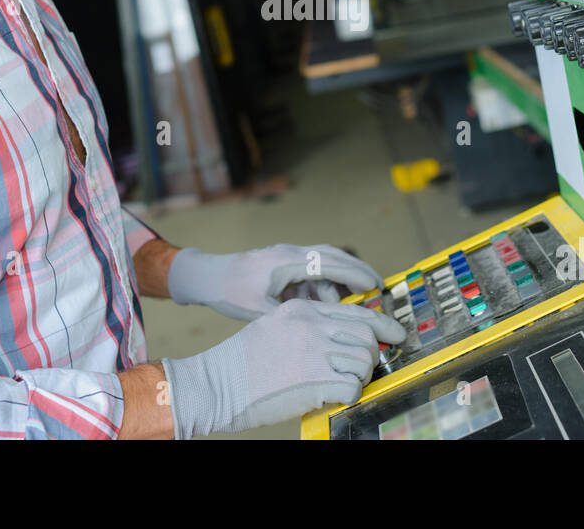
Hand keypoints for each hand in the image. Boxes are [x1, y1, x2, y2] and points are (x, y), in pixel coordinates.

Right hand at [162, 299, 405, 437]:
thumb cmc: (242, 362)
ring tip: (344, 383)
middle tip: (367, 368)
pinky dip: (350, 395)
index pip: (357, 312)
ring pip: (365, 361)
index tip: (395, 334)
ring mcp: (314, 352)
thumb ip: (308, 326)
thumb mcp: (274, 326)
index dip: (382, 325)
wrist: (217, 384)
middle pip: (368, 335)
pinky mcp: (314, 380)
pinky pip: (353, 387)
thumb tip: (342, 337)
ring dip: (361, 377)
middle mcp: (311, 326)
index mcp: (303, 310)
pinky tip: (335, 396)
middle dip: (373, 355)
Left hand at [167, 244, 382, 320]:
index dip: (355, 274)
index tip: (376, 286)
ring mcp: (286, 257)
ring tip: (347, 306)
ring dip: (335, 283)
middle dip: (356, 272)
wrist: (206, 276)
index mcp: (288, 261)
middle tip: (377, 288)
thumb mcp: (260, 311)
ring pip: (321, 265)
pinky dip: (319, 286)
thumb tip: (317, 329)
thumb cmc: (229, 291)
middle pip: (332, 257)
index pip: (330, 263)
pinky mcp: (281, 265)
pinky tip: (319, 305)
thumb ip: (291, 317)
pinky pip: (308, 272)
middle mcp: (291, 254)